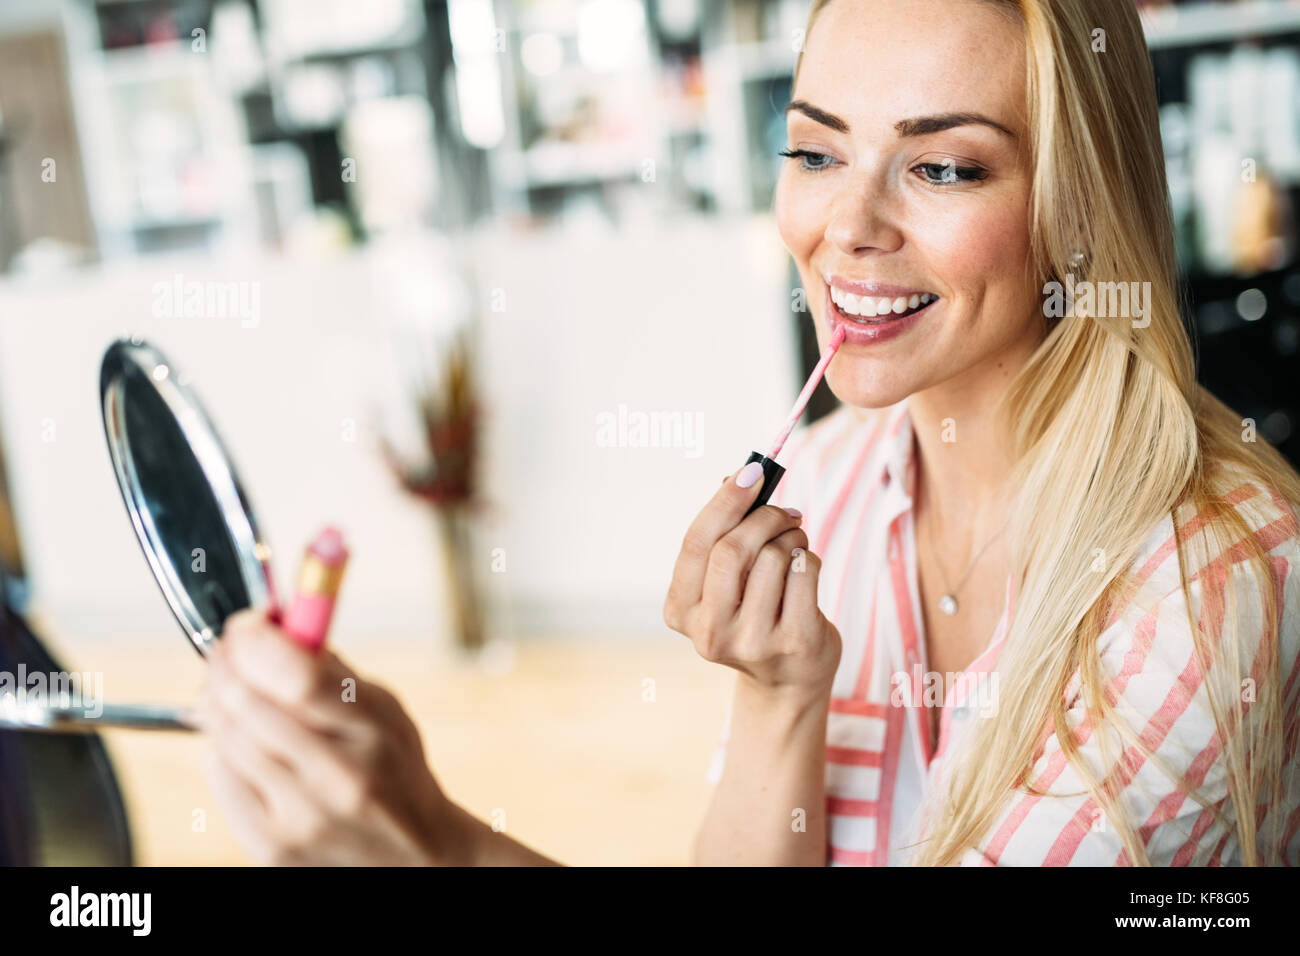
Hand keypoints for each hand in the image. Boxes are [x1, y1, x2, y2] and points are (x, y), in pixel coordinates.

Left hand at [195, 610, 466, 865]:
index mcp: (373, 732)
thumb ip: (331, 670)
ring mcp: (300, 818)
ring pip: (224, 735)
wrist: (416, 857)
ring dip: (219, 701)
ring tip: (236, 692)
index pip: (297, 676)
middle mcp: (337, 778)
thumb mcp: (386, 710)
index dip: (257, 640)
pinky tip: (244, 742)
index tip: (248, 624)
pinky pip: (218, 774)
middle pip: (246, 702)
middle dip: (228, 662)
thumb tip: (277, 621)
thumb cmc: (396, 773)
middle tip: (231, 650)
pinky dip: (221, 746)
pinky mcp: (270, 847)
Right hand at [663, 461, 840, 700]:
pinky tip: (804, 569)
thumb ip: (724, 533)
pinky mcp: (794, 643)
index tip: (751, 471)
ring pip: (774, 558)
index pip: (696, 543)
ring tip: (794, 545)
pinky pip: (804, 572)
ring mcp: (752, 642)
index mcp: (681, 611)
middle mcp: (709, 632)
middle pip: (733, 549)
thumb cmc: (755, 613)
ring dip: (790, 537)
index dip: (724, 502)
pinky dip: (808, 558)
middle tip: (784, 513)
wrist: (788, 680)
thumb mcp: (726, 582)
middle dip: (764, 518)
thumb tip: (738, 477)